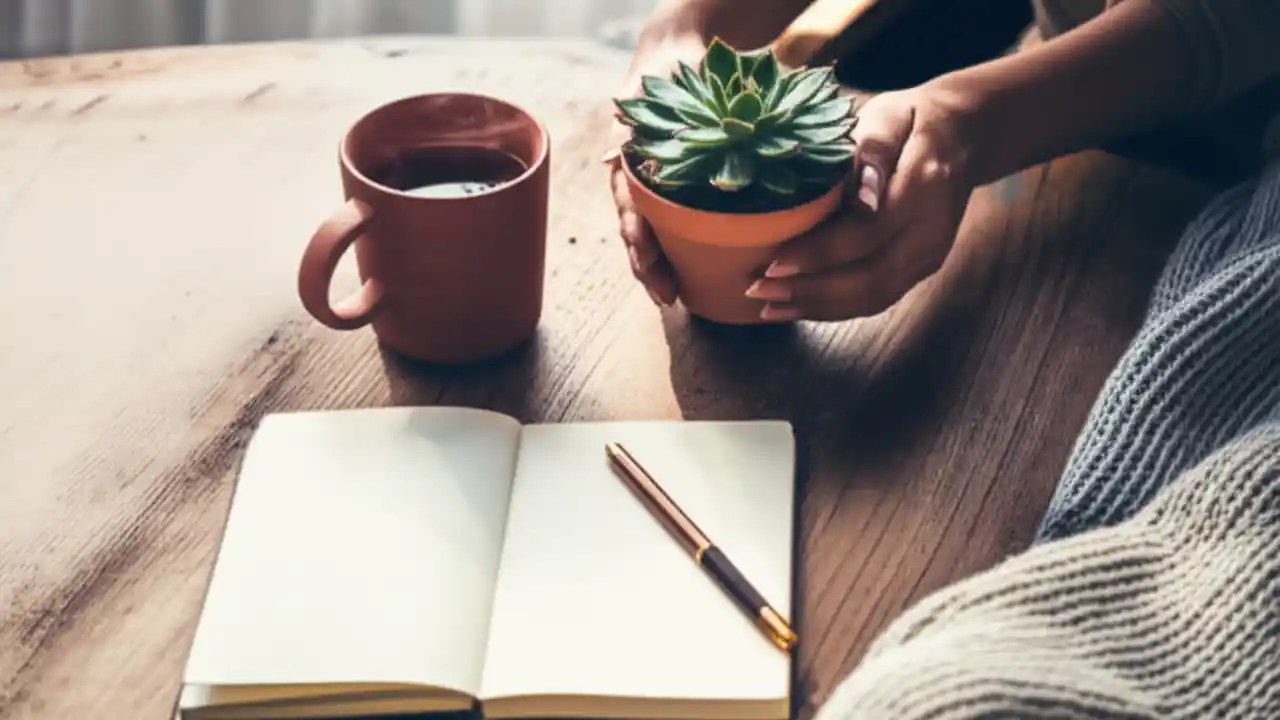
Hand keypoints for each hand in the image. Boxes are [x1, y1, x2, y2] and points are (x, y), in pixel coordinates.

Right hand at [605, 22, 707, 305]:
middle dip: (648, 268)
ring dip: (656, 268)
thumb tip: (610, 160)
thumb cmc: (663, 76)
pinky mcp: (666, 191)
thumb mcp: (649, 95)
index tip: (652, 267)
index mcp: (627, 163)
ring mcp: (647, 188)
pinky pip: (666, 227)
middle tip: (667, 297)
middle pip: (635, 233)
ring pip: (647, 235)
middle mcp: (632, 180)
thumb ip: (634, 119)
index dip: (639, 242)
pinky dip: (672, 253)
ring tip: (672, 296)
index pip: (629, 211)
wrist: (672, 58)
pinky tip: (687, 276)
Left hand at [745, 84, 980, 320]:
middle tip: (758, 291)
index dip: (818, 253)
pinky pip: (878, 298)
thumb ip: (872, 151)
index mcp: (923, 186)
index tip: (773, 261)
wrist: (964, 137)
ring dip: (818, 308)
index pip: (866, 233)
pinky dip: (835, 308)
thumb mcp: (890, 116)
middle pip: (869, 277)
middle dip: (809, 291)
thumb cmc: (913, 121)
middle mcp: (932, 231)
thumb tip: (862, 197)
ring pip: (873, 297)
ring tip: (770, 307)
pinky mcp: (922, 269)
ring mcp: (930, 255)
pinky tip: (798, 307)